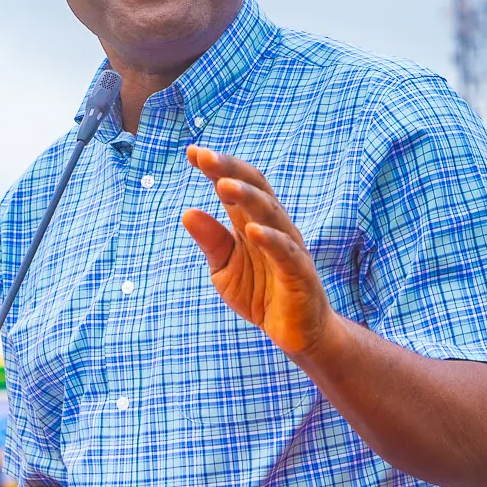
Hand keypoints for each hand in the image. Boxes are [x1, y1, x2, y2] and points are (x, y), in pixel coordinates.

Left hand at [180, 147, 334, 356]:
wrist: (298, 334)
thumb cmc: (262, 295)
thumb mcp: (225, 269)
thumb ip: (211, 242)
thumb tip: (187, 212)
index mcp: (252, 222)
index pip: (236, 185)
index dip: (216, 168)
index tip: (191, 152)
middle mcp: (273, 228)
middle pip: (255, 189)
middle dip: (230, 170)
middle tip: (205, 156)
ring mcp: (289, 248)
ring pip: (270, 214)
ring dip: (248, 197)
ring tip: (223, 184)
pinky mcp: (300, 274)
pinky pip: (286, 253)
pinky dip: (270, 240)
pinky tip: (252, 230)